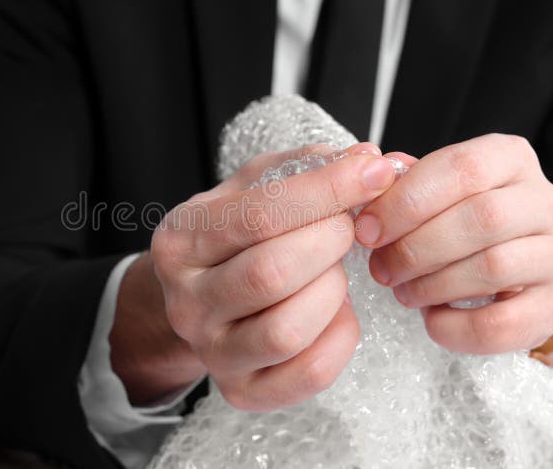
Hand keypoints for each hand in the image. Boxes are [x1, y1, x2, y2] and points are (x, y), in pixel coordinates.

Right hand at [145, 143, 395, 410]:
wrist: (200, 298)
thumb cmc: (235, 237)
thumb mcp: (252, 189)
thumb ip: (304, 169)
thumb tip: (367, 161)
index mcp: (181, 241)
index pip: (259, 213)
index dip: (326, 190)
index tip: (372, 173)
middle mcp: (186, 302)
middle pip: (271, 274)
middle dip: (329, 242)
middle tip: (346, 227)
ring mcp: (212, 352)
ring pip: (287, 330)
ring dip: (331, 291)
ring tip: (333, 271)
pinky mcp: (242, 391)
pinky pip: (307, 373)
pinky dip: (339, 338)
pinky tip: (337, 311)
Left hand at [355, 134, 552, 353]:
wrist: (502, 276)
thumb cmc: (455, 222)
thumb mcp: (430, 191)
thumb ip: (402, 182)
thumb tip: (373, 171)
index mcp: (510, 159)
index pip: (461, 167)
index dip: (406, 201)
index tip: (367, 229)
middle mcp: (545, 201)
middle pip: (481, 217)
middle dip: (416, 247)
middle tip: (381, 267)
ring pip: (493, 267)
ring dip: (433, 284)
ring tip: (403, 290)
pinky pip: (501, 323)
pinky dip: (454, 326)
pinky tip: (431, 317)